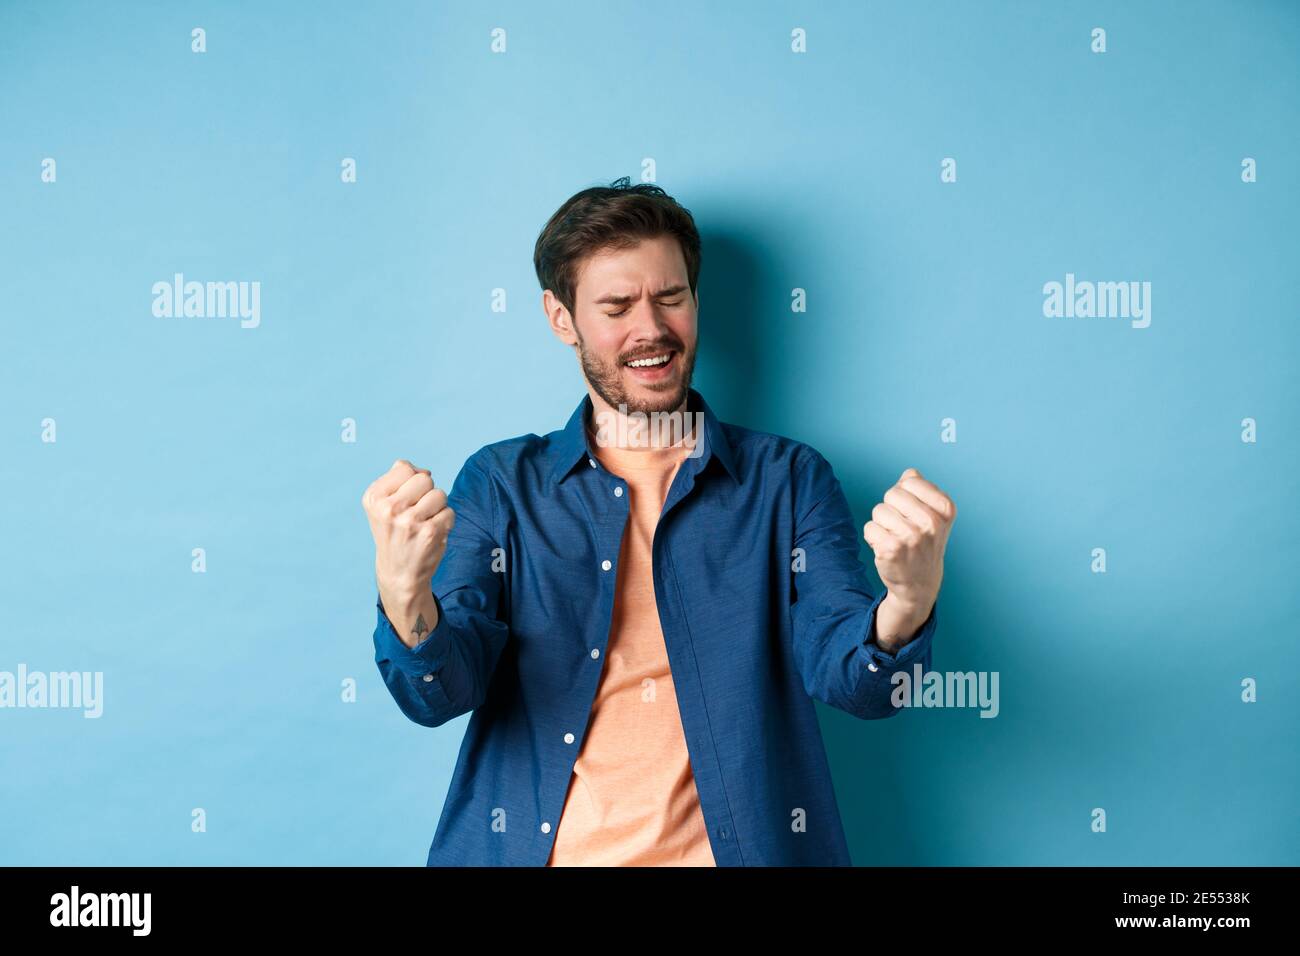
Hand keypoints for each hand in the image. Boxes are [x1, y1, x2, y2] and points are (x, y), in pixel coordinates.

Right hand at [362, 458, 455, 599]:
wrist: (399, 572)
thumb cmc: (394, 533)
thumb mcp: (382, 505)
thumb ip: (399, 479)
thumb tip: (425, 471)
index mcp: (374, 498)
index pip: (404, 467)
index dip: (410, 481)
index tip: (404, 500)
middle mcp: (389, 508)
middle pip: (424, 478)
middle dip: (426, 493)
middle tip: (416, 513)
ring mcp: (409, 521)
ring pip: (439, 494)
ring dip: (437, 507)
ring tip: (424, 523)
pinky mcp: (430, 532)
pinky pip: (449, 511)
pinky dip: (445, 522)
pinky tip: (431, 534)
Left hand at [863, 468, 955, 635]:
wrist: (920, 582)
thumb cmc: (924, 542)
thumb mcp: (933, 514)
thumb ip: (921, 489)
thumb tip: (909, 473)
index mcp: (945, 508)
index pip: (910, 480)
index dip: (906, 495)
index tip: (915, 514)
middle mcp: (931, 522)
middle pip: (892, 493)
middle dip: (892, 509)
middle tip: (904, 529)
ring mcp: (912, 537)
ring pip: (879, 510)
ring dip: (882, 525)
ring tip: (897, 540)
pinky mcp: (892, 549)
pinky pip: (869, 528)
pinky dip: (873, 538)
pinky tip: (888, 550)